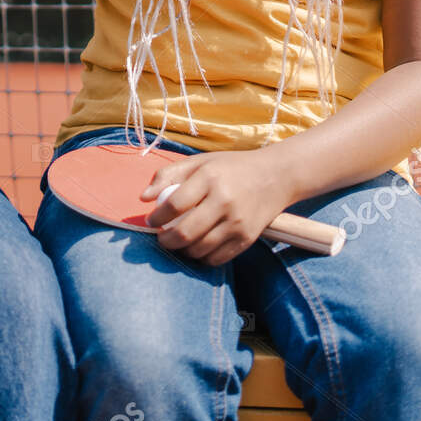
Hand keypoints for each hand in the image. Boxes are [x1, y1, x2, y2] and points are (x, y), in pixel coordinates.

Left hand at [140, 150, 290, 266]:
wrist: (276, 177)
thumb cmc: (231, 168)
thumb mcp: (200, 162)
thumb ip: (169, 175)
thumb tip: (144, 198)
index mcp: (210, 177)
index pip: (174, 204)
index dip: (157, 217)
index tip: (150, 220)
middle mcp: (224, 201)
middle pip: (184, 233)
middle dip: (166, 241)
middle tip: (162, 238)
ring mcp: (237, 222)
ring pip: (199, 249)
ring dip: (182, 250)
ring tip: (179, 242)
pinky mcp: (247, 239)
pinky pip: (217, 258)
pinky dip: (202, 257)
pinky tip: (198, 247)